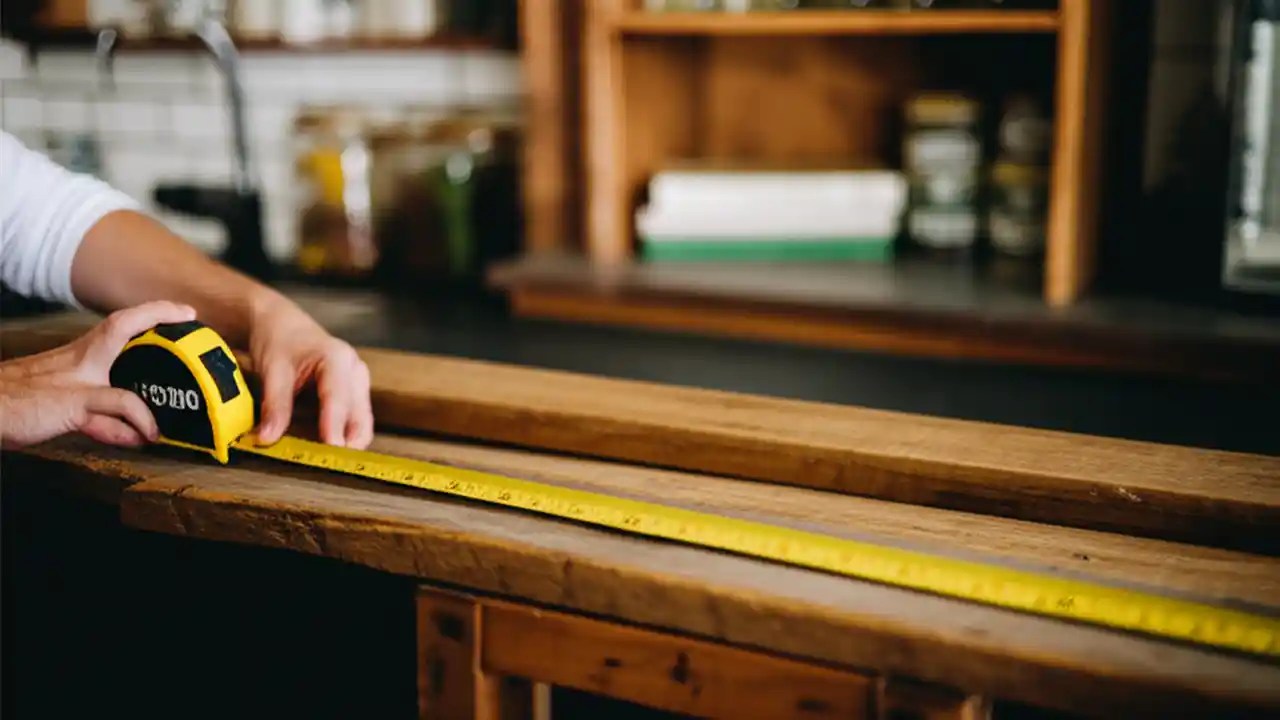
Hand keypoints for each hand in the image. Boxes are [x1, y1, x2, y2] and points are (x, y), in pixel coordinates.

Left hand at [0, 301, 196, 448]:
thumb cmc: (13, 404)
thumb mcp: (71, 407)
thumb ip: (110, 417)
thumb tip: (145, 430)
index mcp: (88, 356)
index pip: (127, 323)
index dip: (159, 313)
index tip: (188, 315)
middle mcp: (84, 363)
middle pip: (126, 336)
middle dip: (157, 330)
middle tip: (188, 338)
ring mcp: (75, 379)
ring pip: (117, 364)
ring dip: (143, 362)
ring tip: (171, 371)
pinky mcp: (66, 400)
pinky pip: (104, 397)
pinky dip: (124, 406)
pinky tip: (134, 422)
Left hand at [240, 299, 371, 448]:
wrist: (281, 323)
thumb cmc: (279, 341)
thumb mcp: (272, 371)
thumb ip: (274, 406)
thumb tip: (266, 438)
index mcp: (336, 359)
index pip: (338, 398)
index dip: (335, 426)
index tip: (332, 450)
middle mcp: (354, 370)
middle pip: (360, 414)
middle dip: (349, 442)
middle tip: (331, 466)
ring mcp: (358, 381)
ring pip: (362, 421)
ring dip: (349, 442)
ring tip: (328, 462)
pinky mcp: (355, 391)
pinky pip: (356, 419)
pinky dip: (345, 435)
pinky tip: (329, 449)